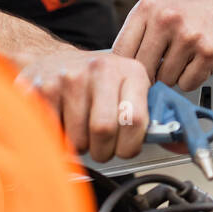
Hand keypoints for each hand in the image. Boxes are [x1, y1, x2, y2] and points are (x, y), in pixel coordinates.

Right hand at [15, 48, 149, 162]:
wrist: (53, 60)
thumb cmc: (94, 82)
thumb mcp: (127, 88)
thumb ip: (144, 113)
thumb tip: (168, 140)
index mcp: (130, 71)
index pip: (135, 119)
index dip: (130, 145)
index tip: (125, 149)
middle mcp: (101, 69)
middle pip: (104, 130)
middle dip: (103, 151)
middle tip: (101, 148)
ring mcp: (70, 78)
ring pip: (78, 138)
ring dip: (80, 147)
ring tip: (81, 132)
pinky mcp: (44, 89)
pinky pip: (54, 135)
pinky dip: (59, 141)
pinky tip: (64, 125)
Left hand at [113, 0, 212, 90]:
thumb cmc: (193, 13)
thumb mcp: (159, 11)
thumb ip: (137, 36)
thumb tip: (116, 71)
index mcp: (148, 8)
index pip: (121, 52)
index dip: (125, 70)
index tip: (131, 75)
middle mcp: (167, 19)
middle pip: (142, 70)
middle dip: (151, 75)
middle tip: (163, 67)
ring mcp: (189, 36)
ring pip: (166, 79)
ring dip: (174, 77)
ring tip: (185, 59)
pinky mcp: (209, 53)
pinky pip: (187, 83)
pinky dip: (192, 79)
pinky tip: (199, 63)